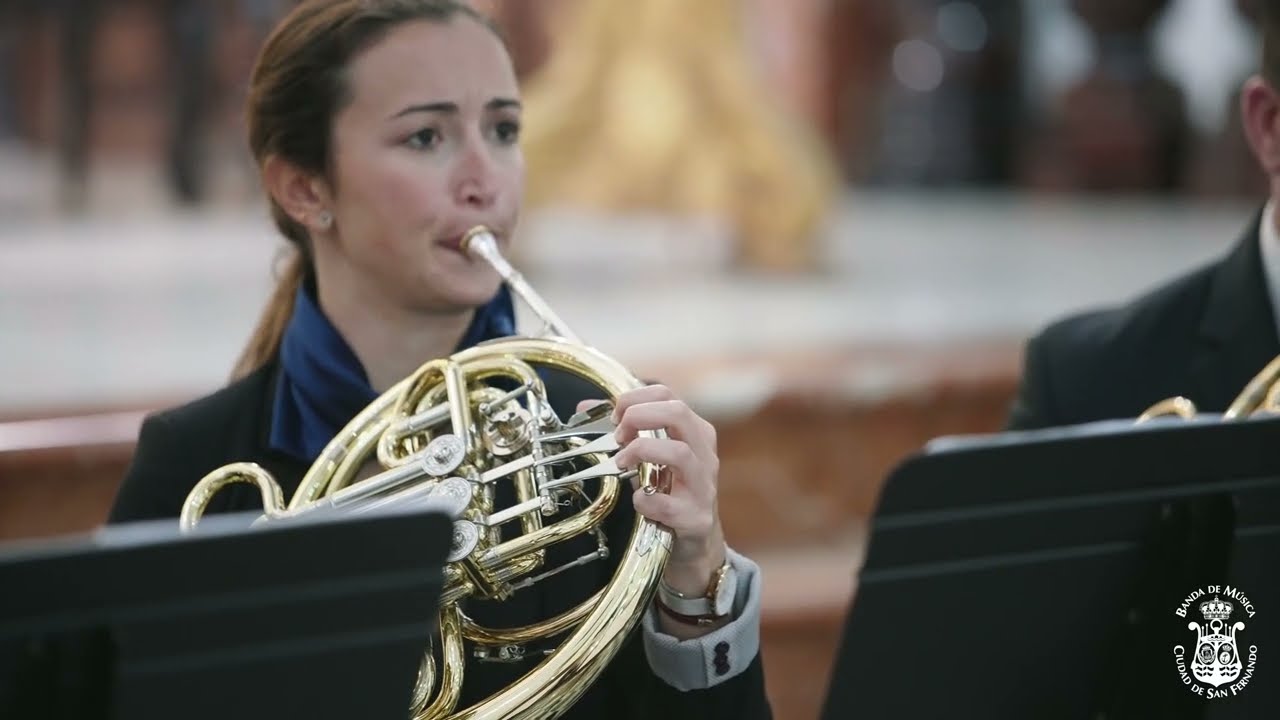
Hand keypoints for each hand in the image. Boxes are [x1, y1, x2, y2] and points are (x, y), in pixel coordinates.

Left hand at [579, 384, 726, 598]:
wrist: (693, 544)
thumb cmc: (670, 493)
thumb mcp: (650, 457)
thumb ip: (624, 431)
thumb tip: (584, 407)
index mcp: (694, 432)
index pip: (667, 394)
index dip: (634, 399)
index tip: (614, 417)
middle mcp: (704, 453)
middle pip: (678, 413)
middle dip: (639, 416)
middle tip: (618, 435)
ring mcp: (703, 485)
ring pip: (679, 452)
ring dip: (641, 452)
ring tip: (621, 463)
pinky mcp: (696, 517)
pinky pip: (668, 503)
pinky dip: (645, 500)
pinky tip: (638, 501)